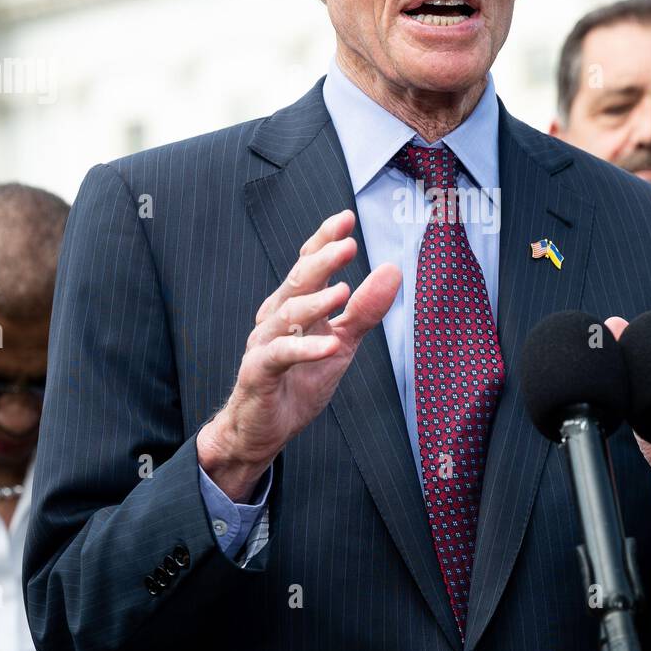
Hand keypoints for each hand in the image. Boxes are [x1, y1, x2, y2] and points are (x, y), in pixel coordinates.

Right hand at [197, 209, 400, 499]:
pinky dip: (306, 348)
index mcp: (293, 307)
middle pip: (296, 281)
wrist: (261, 432)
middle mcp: (274, 319)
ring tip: (343, 291)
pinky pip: (280, 355)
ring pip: (286, 314)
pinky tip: (331, 345)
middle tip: (347, 245)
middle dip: (320, 261)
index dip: (323, 241)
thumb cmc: (299, 384)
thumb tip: (392, 270)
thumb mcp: (341, 345)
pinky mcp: (258, 374)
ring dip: (315, 302)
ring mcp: (263, 345)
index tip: (345, 218)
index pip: (306, 265)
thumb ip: (364, 310)